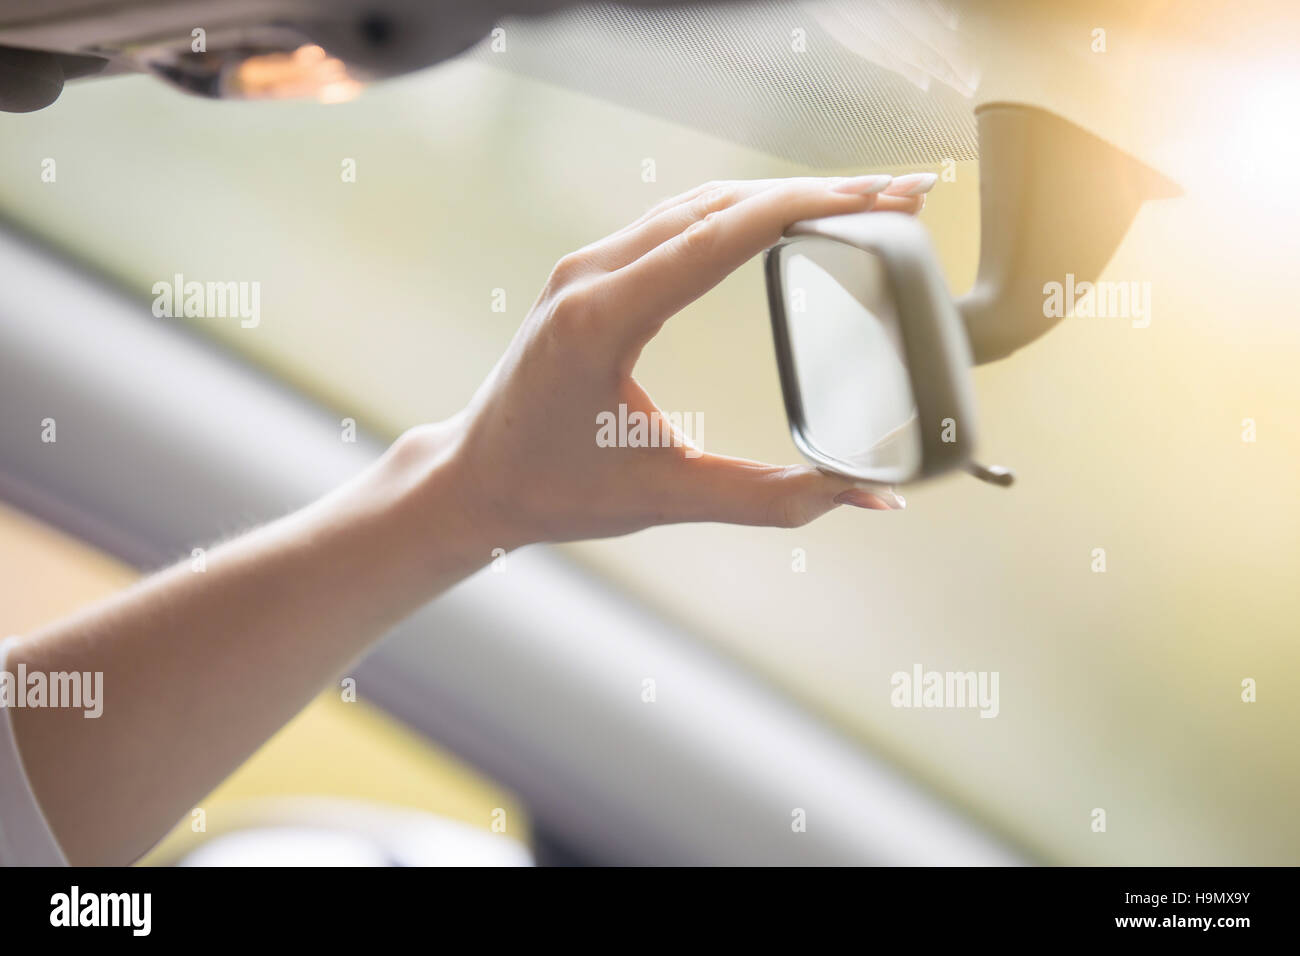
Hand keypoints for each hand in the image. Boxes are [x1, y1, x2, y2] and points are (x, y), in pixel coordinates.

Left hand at [429, 173, 935, 547]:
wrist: (475, 478)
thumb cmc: (554, 491)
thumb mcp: (669, 497)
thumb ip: (774, 498)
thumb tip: (870, 497)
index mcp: (601, 319)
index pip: (721, 238)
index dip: (810, 210)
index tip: (880, 200)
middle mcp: (590, 276)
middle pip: (720, 206)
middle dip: (816, 195)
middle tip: (898, 196)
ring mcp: (587, 267)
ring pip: (700, 205)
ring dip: (781, 198)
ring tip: (861, 203)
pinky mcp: (593, 274)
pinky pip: (678, 223)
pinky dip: (741, 214)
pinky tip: (787, 220)